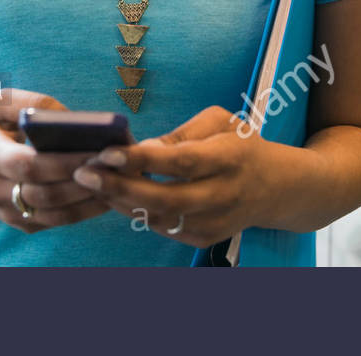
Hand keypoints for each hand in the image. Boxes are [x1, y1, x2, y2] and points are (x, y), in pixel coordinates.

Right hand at [0, 88, 111, 232]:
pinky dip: (87, 210)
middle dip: (86, 179)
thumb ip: (32, 103)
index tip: (98, 149)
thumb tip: (69, 117)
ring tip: (121, 179)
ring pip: (57, 214)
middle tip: (119, 164)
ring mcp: (8, 213)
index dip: (65, 161)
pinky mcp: (23, 225)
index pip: (30, 165)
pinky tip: (109, 192)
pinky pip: (59, 221)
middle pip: (48, 193)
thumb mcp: (0, 106)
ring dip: (92, 199)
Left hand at [72, 105, 277, 247]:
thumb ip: (180, 133)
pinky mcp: (206, 238)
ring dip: (120, 202)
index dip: (142, 160)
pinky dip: (136, 213)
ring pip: (159, 219)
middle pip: (165, 199)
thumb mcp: (218, 122)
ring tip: (91, 182)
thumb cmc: (240, 145)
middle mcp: (223, 194)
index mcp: (228, 158)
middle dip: (119, 188)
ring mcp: (214, 222)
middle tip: (84, 173)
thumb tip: (140, 148)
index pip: (181, 162)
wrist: (276, 188)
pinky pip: (163, 228)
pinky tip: (114, 196)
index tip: (107, 152)